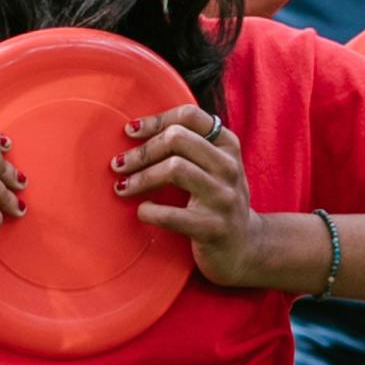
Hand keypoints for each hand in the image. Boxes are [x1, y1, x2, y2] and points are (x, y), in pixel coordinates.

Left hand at [116, 102, 286, 288]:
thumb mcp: (215, 167)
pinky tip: (142, 210)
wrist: (245, 248)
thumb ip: (191, 145)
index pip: (189, 116)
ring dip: (140, 178)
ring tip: (122, 187)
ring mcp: (223, 198)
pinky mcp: (212, 228)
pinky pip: (170, 214)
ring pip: (174, 169)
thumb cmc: (218, 200)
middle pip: (177, 139)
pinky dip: (149, 210)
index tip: (130, 130)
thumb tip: (137, 129)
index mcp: (228, 146)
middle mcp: (229, 167)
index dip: (155, 120)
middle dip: (142, 151)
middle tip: (119, 164)